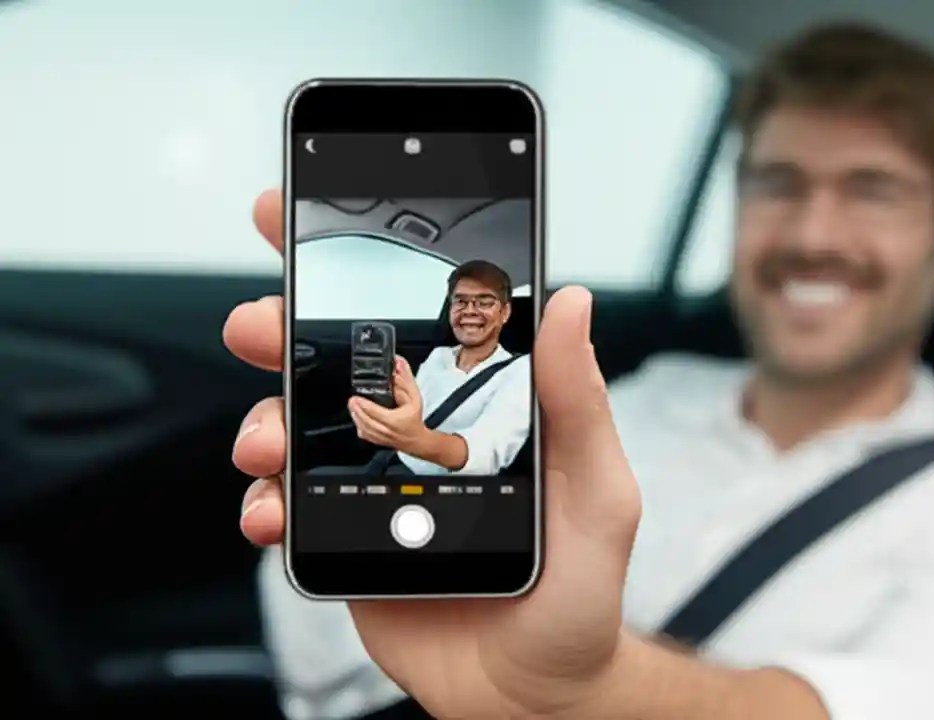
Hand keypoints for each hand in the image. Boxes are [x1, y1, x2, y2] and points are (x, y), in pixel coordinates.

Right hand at [226, 190, 641, 717]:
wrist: (535, 690)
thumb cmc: (578, 586)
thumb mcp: (597, 489)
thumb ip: (577, 402)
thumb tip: (571, 301)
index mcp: (479, 404)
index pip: (420, 319)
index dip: (364, 266)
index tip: (311, 218)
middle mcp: (421, 432)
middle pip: (338, 360)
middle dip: (285, 330)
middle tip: (260, 323)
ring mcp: (375, 484)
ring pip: (296, 427)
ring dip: (264, 418)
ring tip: (267, 440)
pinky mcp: (343, 538)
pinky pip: (286, 507)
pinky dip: (264, 503)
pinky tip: (271, 511)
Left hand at [348, 356, 423, 450]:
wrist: (417, 439)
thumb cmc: (415, 419)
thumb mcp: (415, 397)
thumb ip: (406, 380)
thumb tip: (399, 365)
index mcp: (394, 420)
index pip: (374, 412)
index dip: (363, 404)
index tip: (356, 398)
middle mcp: (385, 430)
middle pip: (364, 420)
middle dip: (356, 409)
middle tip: (352, 400)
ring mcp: (380, 437)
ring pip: (362, 428)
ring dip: (355, 416)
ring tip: (353, 407)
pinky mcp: (376, 441)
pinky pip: (363, 434)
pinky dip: (359, 425)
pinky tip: (358, 418)